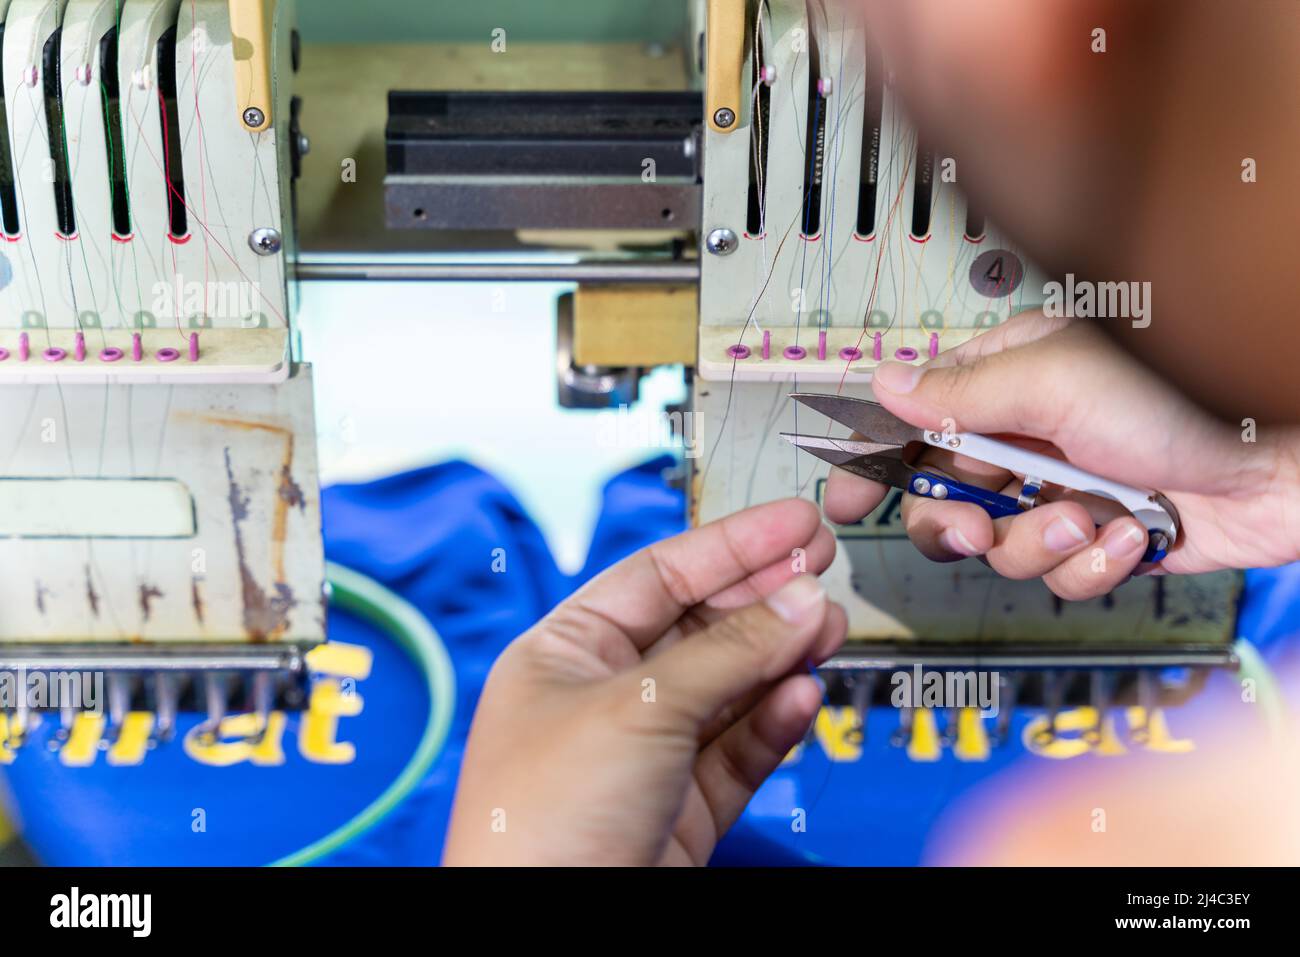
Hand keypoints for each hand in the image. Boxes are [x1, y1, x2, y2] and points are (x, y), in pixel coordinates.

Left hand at [442, 499, 845, 865]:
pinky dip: (774, 721)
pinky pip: (739, 749)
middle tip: (822, 569)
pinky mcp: (682, 809)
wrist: (548, 937)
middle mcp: (603, 698)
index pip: (657, 576)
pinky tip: (802, 695)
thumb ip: (729, 650)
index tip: (792, 524)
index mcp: (564, 653)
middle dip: (763, 599)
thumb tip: (799, 598)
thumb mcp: (640, 708)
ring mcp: (646, 755)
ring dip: (780, 657)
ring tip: (828, 628)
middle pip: (699, 627)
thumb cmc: (541, 822)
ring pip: (728, 689)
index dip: (729, 545)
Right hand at [824, 312, 1299, 598]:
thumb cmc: (1192, 396)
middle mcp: (1027, 438)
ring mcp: (1062, 491)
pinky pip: (1059, 577)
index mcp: (1006, 381)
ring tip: (1093, 513)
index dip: (872, 462)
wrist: (1290, 461)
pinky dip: (1094, 565)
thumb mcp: (1060, 379)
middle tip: (973, 523)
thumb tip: (886, 383)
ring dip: (1043, 541)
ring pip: (999, 548)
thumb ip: (963, 389)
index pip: (912, 420)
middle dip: (953, 521)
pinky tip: (1130, 531)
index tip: (843, 501)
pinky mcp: (1100, 541)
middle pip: (941, 498)